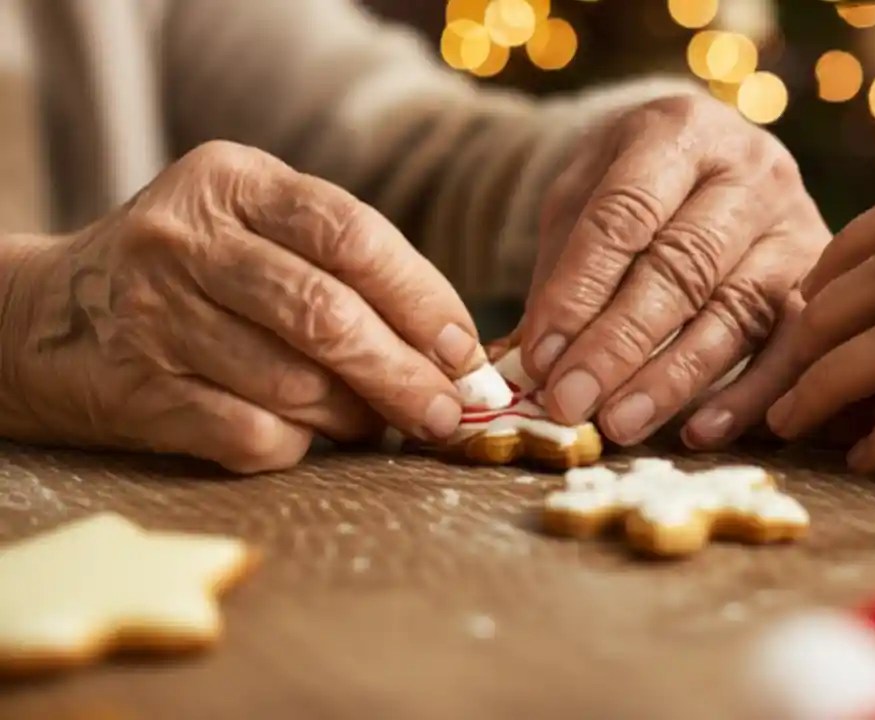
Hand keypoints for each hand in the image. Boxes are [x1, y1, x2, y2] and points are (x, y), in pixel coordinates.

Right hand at [2, 141, 483, 472]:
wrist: (47, 318)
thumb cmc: (192, 275)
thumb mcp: (252, 227)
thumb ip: (342, 266)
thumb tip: (450, 349)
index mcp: (233, 181)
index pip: (352, 235)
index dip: (422, 298)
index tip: (462, 349)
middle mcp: (187, 239)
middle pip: (328, 313)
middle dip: (404, 373)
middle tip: (445, 411)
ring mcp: (155, 314)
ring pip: (297, 382)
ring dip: (356, 415)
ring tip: (375, 420)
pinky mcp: (139, 391)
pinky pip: (252, 434)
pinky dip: (297, 444)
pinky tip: (303, 435)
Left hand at [519, 94, 829, 445]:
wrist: (715, 159)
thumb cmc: (635, 188)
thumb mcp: (583, 197)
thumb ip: (560, 271)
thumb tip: (529, 366)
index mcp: (679, 132)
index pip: (624, 214)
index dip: (579, 290)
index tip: (541, 356)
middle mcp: (750, 169)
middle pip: (683, 265)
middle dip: (621, 342)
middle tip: (572, 401)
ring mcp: (795, 221)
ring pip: (738, 309)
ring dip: (675, 377)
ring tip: (620, 424)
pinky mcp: (821, 277)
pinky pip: (791, 345)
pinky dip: (747, 395)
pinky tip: (698, 432)